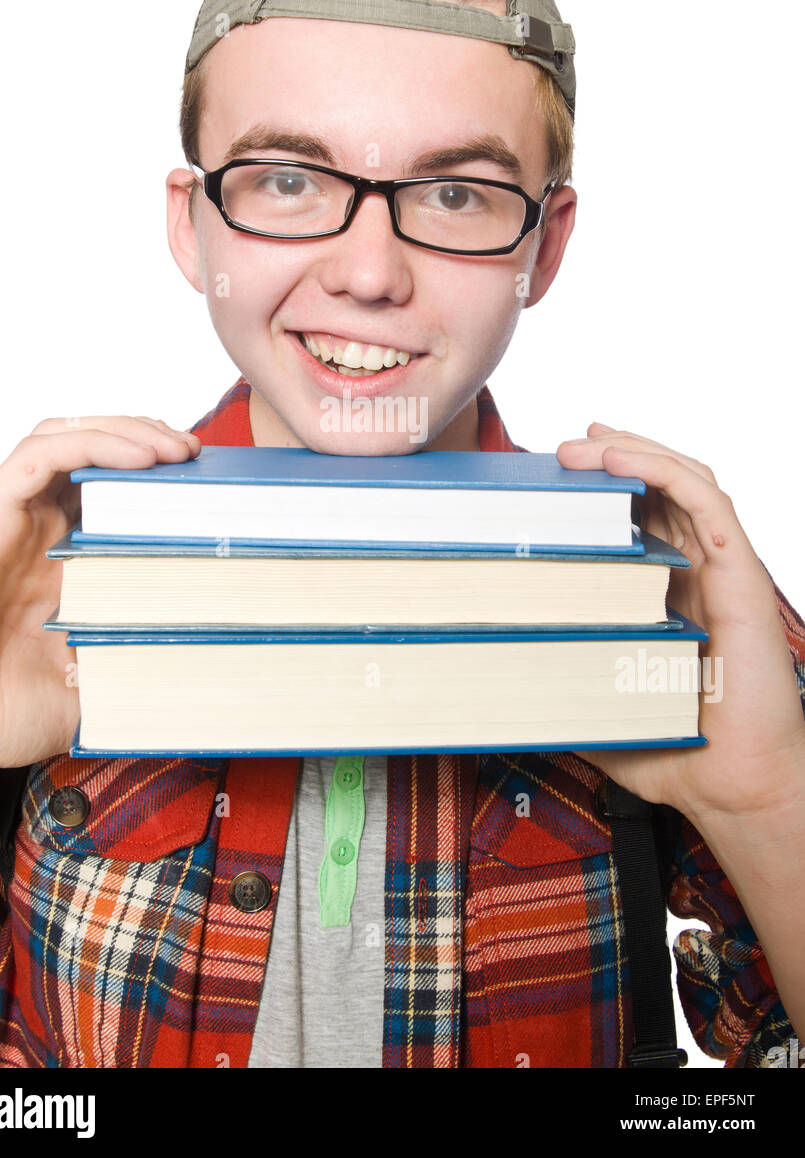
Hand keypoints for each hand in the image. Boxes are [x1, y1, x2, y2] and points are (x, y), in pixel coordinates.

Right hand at [0, 416, 200, 774]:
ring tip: (176, 447)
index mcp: (59, 559)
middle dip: (149, 440)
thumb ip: (137, 662)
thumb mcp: (95, 683)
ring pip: (66, 437)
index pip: (109, 490)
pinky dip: (91, 443)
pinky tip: (139, 456)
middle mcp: (34, 530)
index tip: (207, 484)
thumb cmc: (2, 712)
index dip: (156, 476)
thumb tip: (209, 658)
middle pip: (91, 452)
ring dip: (126, 430)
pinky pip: (37, 455)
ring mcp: (9, 520)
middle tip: (198, 455)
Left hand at [556, 423, 804, 823]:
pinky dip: (666, 471)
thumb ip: (557, 685)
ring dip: (632, 452)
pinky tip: (623, 461)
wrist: (733, 789)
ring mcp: (720, 570)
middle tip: (561, 450)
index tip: (556, 470)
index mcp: (666, 590)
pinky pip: (710, 504)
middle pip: (658, 487)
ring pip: (684, 480)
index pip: (637, 517)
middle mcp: (696, 571)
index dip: (603, 485)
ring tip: (584, 443)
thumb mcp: (595, 707)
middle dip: (611, 456)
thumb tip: (491, 682)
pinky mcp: (741, 577)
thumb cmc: (673, 750)